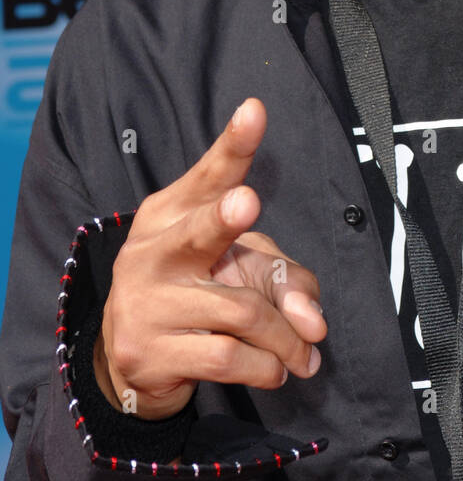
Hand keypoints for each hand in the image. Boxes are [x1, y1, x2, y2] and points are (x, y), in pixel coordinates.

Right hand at [94, 98, 326, 419]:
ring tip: (304, 352)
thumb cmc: (196, 293)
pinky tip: (277, 370)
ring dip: (287, 338)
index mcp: (171, 213)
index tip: (255, 110)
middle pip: (201, 231)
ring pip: (241, 312)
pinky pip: (229, 357)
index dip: (233, 145)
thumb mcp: (240, 271)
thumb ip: (285, 280)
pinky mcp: (147, 352)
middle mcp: (152, 251)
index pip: (208, 176)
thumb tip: (314, 323)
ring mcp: (145, 302)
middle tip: (248, 203)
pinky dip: (267, 368)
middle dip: (226, 217)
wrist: (130, 362)